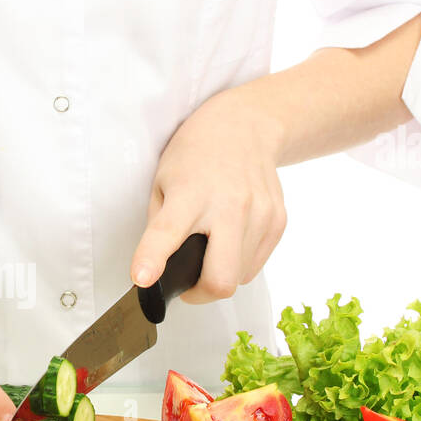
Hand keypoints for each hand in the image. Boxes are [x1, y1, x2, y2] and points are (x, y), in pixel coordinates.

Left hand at [130, 91, 286, 302]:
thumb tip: (157, 269)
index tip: (142, 278)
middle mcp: (229, 204)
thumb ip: (159, 226)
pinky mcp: (278, 221)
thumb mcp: (163, 181)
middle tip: (189, 284)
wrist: (246, 127)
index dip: (152, 259)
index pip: (168, 232)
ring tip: (211, 247)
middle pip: (221, 278)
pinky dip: (239, 263)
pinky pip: (255, 265)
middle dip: (200, 293)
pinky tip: (230, 238)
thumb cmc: (196, 155)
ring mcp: (260, 214)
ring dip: (220, 274)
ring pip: (239, 277)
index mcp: (190, 193)